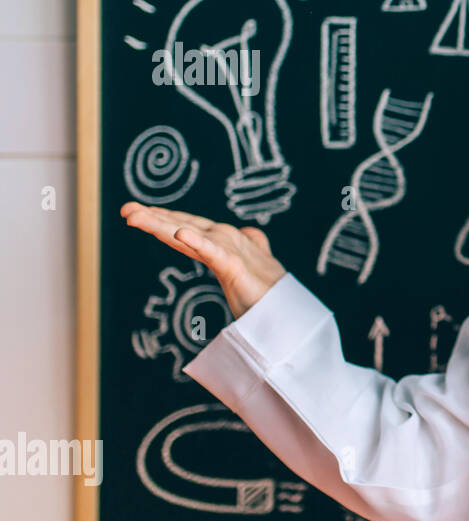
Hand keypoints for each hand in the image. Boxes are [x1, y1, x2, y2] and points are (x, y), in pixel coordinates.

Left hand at [120, 202, 286, 319]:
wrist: (290, 311)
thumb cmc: (269, 293)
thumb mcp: (249, 272)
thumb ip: (249, 250)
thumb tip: (251, 234)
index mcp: (221, 244)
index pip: (185, 227)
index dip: (160, 219)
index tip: (133, 212)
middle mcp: (224, 241)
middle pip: (181, 226)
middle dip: (152, 217)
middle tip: (126, 209)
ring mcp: (231, 252)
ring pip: (189, 234)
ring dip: (162, 224)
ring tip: (136, 217)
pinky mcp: (237, 268)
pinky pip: (214, 253)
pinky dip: (198, 242)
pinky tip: (182, 234)